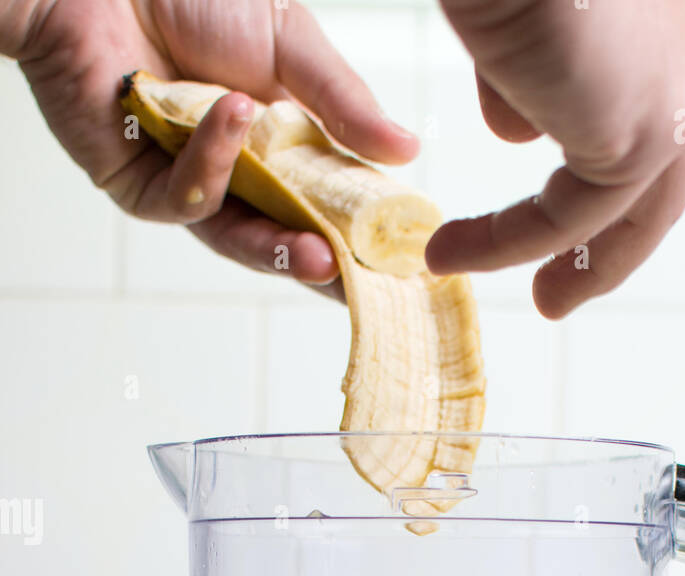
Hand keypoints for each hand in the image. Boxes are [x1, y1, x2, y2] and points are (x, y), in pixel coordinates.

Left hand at [9, 0, 417, 285]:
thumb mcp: (290, 42)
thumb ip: (344, 104)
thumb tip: (406, 153)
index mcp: (278, 142)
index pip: (325, 203)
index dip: (359, 237)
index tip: (399, 264)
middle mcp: (236, 172)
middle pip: (284, 238)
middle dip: (324, 267)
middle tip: (363, 287)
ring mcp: (189, 184)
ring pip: (238, 239)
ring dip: (280, 247)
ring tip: (325, 254)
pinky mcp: (140, 189)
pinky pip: (190, 197)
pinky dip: (215, 158)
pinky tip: (233, 112)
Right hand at [426, 0, 684, 317]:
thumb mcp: (515, 13)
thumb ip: (526, 65)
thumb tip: (519, 128)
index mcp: (678, 2)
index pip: (656, 92)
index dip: (611, 151)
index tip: (561, 188)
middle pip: (665, 163)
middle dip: (619, 234)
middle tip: (566, 286)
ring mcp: (680, 83)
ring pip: (633, 199)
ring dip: (577, 258)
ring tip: (534, 300)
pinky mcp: (645, 129)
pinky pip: (575, 213)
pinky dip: (511, 243)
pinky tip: (452, 253)